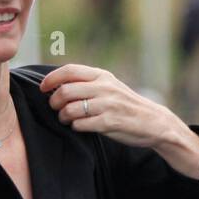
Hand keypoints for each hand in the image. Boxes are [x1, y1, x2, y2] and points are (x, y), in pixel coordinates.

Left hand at [39, 63, 198, 181]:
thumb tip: (57, 85)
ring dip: (63, 116)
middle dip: (54, 102)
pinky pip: (81, 124)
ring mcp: (107, 105)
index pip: (69, 71)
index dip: (51, 79)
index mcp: (103, 76)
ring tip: (67, 119)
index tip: (43, 88)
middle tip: (55, 108)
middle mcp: (104, 88)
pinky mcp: (110, 122)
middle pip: (65, 91)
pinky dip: (75, 127)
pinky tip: (80, 127)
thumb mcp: (110, 87)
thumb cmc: (127, 106)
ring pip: (70, 109)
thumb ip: (89, 83)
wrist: (154, 122)